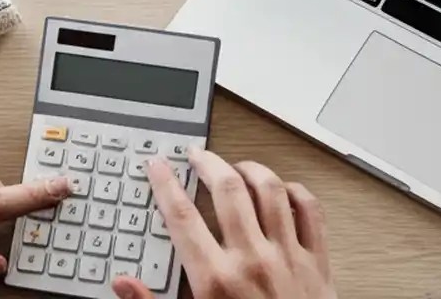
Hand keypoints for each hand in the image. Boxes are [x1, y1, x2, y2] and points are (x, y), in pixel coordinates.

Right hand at [112, 147, 335, 298]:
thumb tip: (123, 283)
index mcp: (216, 280)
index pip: (183, 216)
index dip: (166, 184)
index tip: (158, 166)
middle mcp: (253, 261)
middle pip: (227, 190)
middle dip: (208, 163)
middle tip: (196, 155)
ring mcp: (288, 258)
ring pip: (270, 190)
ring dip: (250, 169)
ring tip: (235, 165)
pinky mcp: (318, 263)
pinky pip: (310, 211)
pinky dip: (295, 192)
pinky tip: (281, 189)